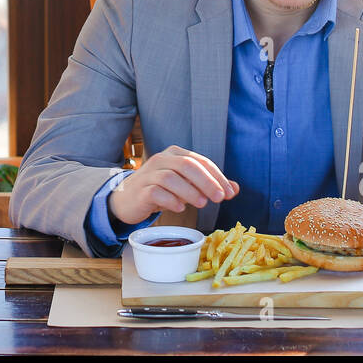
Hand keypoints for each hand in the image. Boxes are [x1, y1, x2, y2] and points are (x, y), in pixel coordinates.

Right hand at [109, 144, 238, 225]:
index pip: (200, 161)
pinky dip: (170, 199)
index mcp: (175, 154)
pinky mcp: (141, 190)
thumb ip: (208, 185)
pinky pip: (155, 191)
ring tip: (202, 204)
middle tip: (219, 198)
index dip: (217, 176)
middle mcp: (162, 159)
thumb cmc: (161, 190)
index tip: (229, 193)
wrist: (127, 199)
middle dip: (206, 182)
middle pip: (187, 166)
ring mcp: (149, 174)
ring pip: (171, 177)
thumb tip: (235, 188)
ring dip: (189, 191)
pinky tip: (180, 208)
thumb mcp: (186, 185)